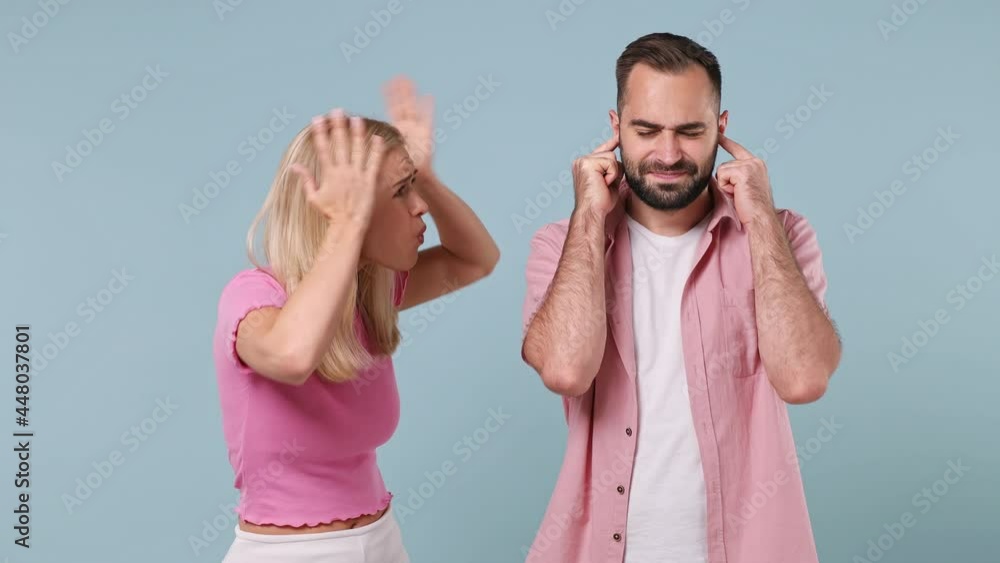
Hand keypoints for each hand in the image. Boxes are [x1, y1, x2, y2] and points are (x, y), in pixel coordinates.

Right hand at [290, 109, 384, 226]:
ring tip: (357, 118)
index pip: (322, 149)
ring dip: (357, 133)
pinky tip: (378, 138)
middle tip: (337, 111)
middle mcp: (343, 172)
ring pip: (358, 150)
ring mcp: (358, 176)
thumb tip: (293, 166)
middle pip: (340, 144)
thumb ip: (306, 179)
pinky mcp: (370, 181)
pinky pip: (374, 163)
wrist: (348, 225)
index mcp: (329, 174)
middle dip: (338, 126)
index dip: (320, 133)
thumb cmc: (331, 213)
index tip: (317, 119)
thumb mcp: (314, 197)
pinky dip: (376, 150)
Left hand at [383, 75, 434, 175]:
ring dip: (411, 95)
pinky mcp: (427, 136)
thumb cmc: (401, 174)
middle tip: (397, 77)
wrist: (418, 180)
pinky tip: (429, 97)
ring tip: (408, 81)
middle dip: (400, 92)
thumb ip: (374, 154)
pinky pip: (428, 119)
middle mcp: (407, 129)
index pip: (391, 111)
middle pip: (402, 107)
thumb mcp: (386, 166)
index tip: (385, 84)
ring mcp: (417, 131)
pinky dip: (428, 109)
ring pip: (412, 109)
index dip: (388, 98)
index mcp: (397, 133)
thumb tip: (361, 154)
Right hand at [571, 132, 622, 217]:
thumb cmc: (600, 202)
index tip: (618, 136)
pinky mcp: (586, 163)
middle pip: (609, 154)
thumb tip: (621, 159)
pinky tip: (603, 183)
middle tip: (606, 185)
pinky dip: (612, 174)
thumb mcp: (610, 181)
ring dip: (613, 173)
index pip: (601, 151)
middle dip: (614, 170)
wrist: (592, 212)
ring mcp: (582, 161)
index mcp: (584, 165)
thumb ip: (613, 169)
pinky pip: (610, 162)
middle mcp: (581, 161)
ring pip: (611, 157)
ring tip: (603, 185)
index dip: (611, 143)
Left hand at [716, 133, 775, 224]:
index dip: (726, 142)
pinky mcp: (743, 171)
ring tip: (739, 194)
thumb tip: (718, 173)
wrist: (760, 217)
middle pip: (724, 165)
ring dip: (725, 185)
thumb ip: (735, 176)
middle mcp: (754, 162)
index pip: (737, 149)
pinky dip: (725, 187)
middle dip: (726, 182)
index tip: (718, 133)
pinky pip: (722, 175)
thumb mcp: (743, 187)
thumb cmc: (751, 208)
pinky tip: (737, 193)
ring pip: (722, 170)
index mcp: (756, 164)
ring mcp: (750, 165)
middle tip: (738, 194)